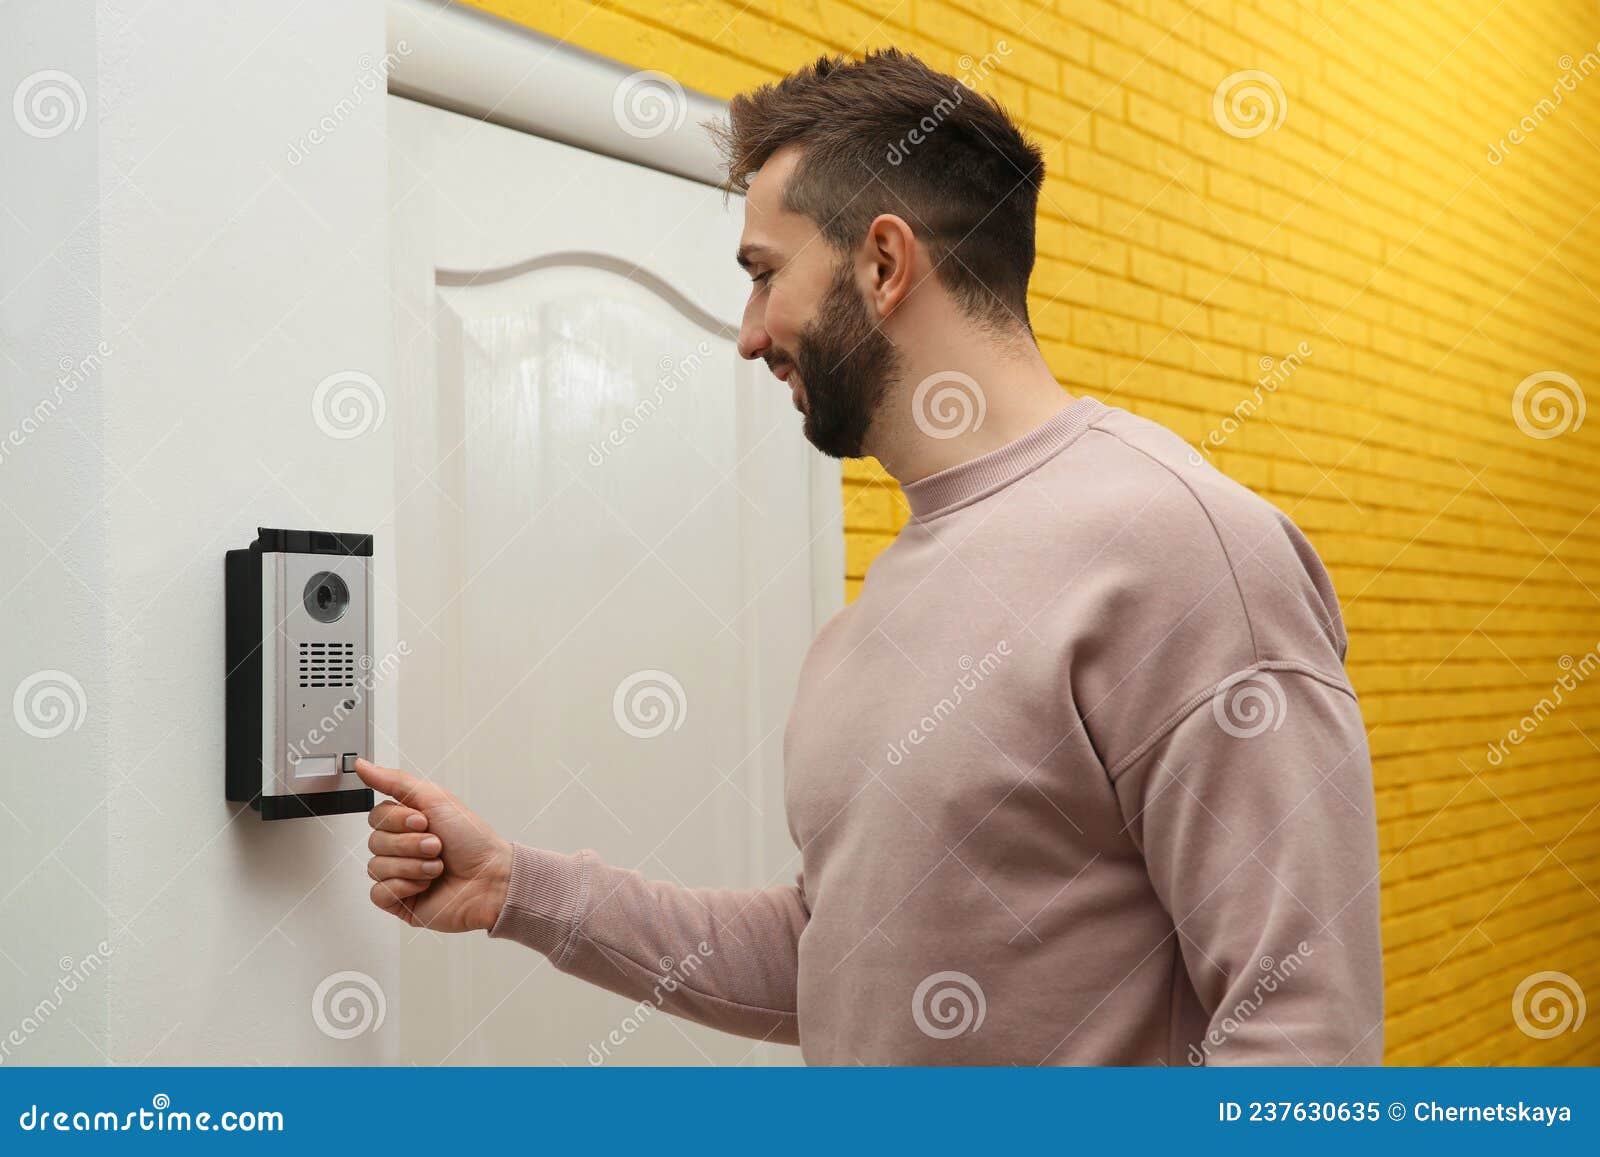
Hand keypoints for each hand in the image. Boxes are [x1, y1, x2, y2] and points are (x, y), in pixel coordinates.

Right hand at [353, 758, 512, 932]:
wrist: (492, 879)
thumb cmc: (474, 841)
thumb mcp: (435, 798)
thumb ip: (395, 781)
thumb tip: (363, 766)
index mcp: (409, 824)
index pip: (376, 816)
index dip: (397, 820)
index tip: (423, 821)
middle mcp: (403, 849)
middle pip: (375, 841)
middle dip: (409, 844)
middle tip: (436, 845)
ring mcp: (400, 875)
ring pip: (375, 867)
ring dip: (411, 865)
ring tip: (436, 866)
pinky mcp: (400, 902)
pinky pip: (379, 893)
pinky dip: (403, 887)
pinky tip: (424, 885)